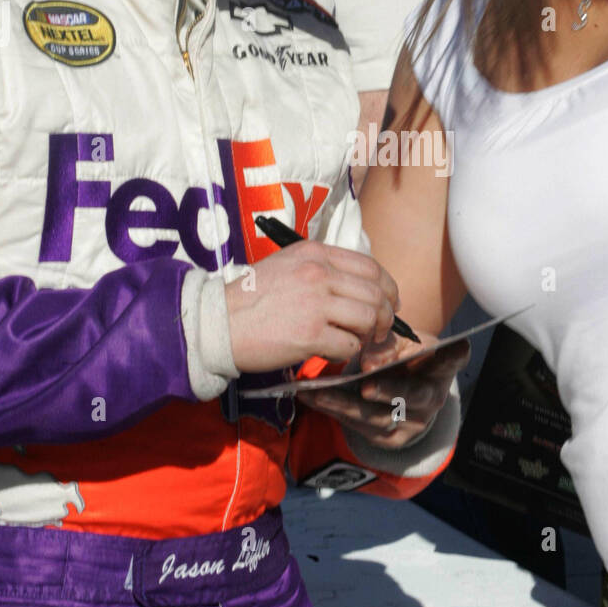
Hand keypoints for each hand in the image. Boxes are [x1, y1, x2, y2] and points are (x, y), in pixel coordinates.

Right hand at [224, 242, 397, 372]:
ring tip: (359, 342)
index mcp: (315, 254)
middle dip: (385, 316)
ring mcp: (315, 304)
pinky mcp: (309, 335)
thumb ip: (321, 269)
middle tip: (380, 330)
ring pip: (368, 318)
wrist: (218, 322)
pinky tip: (334, 352)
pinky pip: (349, 345)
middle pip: (375, 293)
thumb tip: (357, 288)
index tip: (389, 303)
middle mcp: (318, 274)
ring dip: (369, 335)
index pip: (370, 266)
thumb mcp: (286, 266)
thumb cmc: (251, 298)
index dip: (388, 287)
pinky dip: (348, 352)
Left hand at [296, 330, 469, 450]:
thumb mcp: (400, 343)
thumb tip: (369, 362)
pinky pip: (360, 427)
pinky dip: (334, 412)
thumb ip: (386, 346)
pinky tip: (313, 399)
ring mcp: (412, 422)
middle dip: (388, 390)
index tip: (459, 346)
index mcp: (440, 367)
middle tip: (367, 386)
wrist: (401, 387)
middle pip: (412, 395)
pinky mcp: (391, 438)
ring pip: (377, 416)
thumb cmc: (403, 358)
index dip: (454, 354)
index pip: (451, 359)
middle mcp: (432, 397)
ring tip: (315, 391)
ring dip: (343, 403)